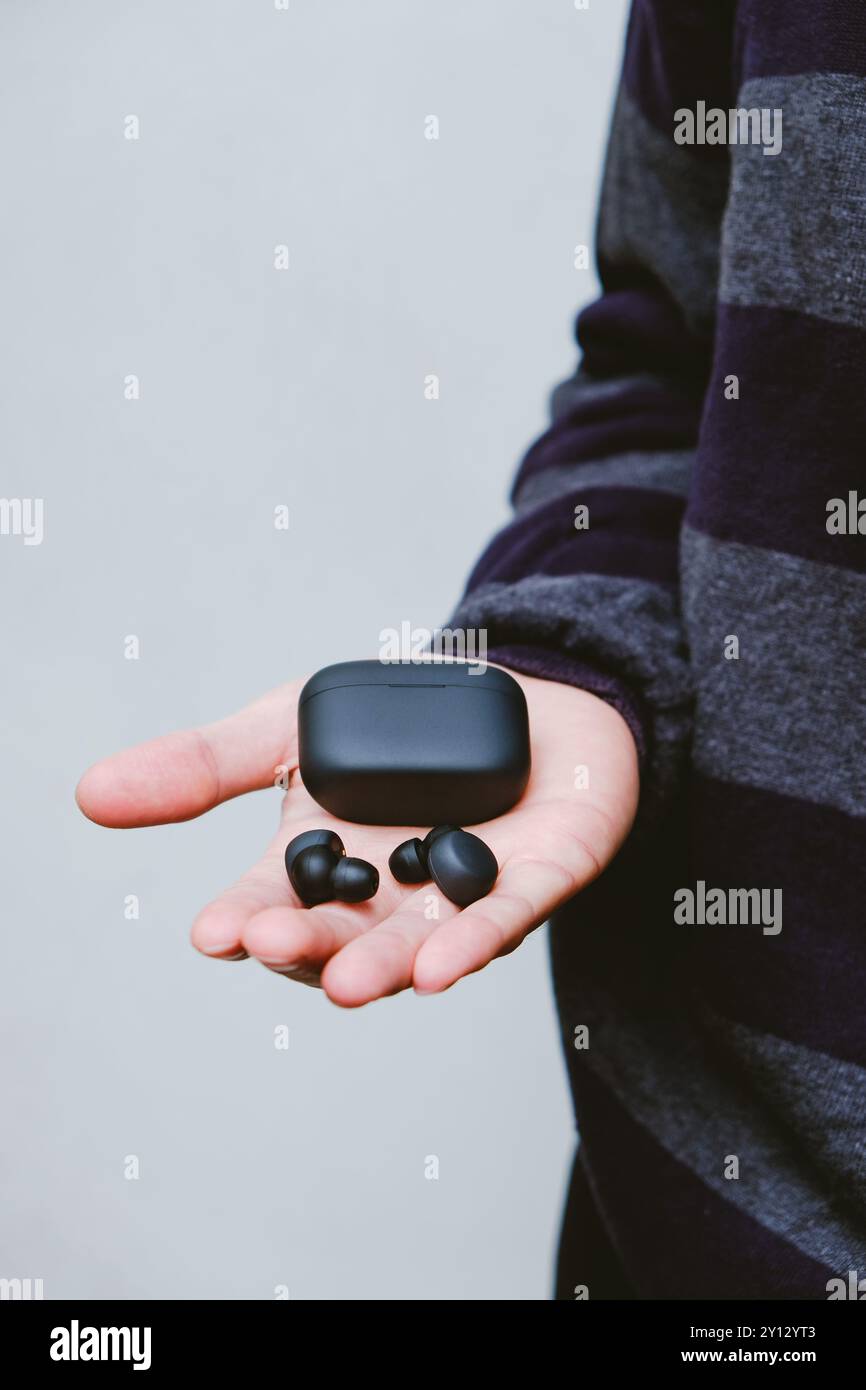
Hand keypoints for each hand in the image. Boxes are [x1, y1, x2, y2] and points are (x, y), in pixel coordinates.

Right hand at [76, 669, 638, 1004]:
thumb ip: (206, 763)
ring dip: (381, 965)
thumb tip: (91, 793)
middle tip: (271, 944)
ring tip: (344, 982)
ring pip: (418, 943)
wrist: (517, 689)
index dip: (244, 921)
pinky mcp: (537, 881)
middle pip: (343, 936)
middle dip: (308, 947)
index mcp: (327, 865)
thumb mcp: (289, 726)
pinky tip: (440, 966)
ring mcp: (464, 896)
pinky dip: (471, 942)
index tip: (211, 932)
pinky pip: (504, 919)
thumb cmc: (399, 722)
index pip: (275, 904)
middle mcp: (390, 896)